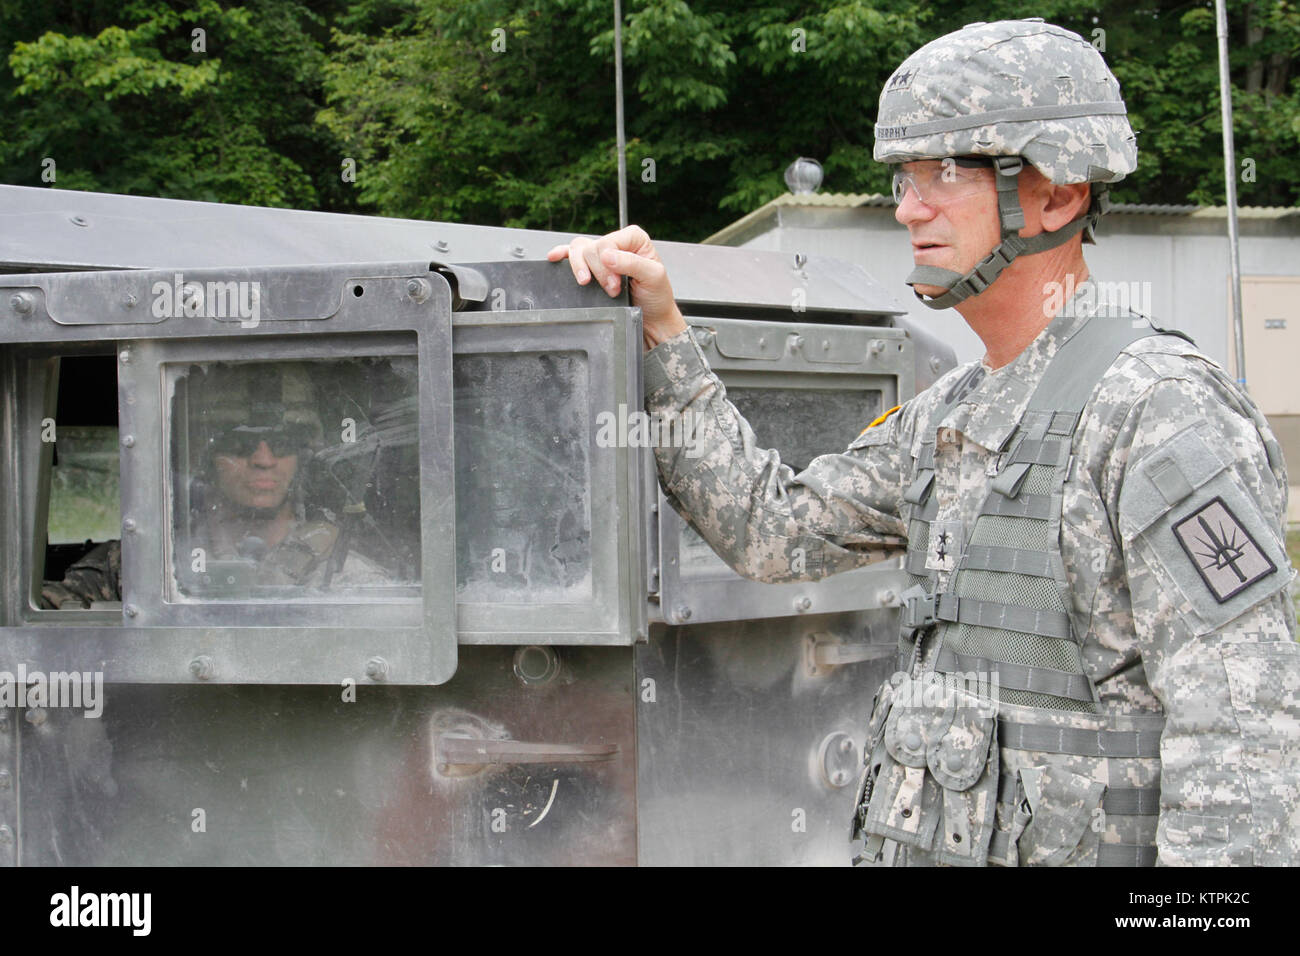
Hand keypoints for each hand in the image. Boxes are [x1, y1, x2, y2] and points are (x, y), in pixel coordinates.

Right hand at [547, 224, 687, 350]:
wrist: (652, 319)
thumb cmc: (656, 297)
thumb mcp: (653, 277)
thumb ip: (632, 263)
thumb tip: (607, 255)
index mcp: (634, 238)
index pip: (607, 241)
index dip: (606, 264)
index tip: (616, 283)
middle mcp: (617, 242)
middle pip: (591, 247)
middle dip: (598, 271)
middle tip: (612, 289)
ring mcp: (603, 255)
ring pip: (579, 249)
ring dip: (580, 269)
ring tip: (586, 283)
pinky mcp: (593, 267)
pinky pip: (571, 254)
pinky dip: (562, 254)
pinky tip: (555, 258)